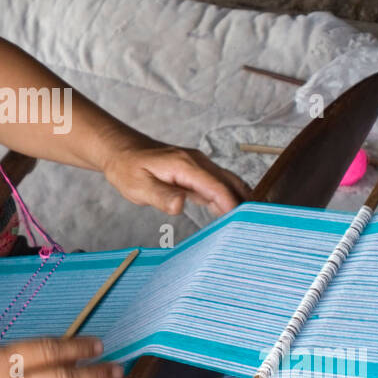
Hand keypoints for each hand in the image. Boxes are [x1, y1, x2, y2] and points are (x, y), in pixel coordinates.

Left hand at [102, 138, 252, 215]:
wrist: (120, 150)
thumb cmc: (127, 168)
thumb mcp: (137, 186)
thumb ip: (160, 196)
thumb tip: (180, 205)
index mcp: (186, 165)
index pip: (217, 187)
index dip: (232, 205)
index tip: (244, 223)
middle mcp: (197, 163)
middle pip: (230, 183)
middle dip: (245, 203)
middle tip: (257, 226)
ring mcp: (198, 166)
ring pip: (227, 183)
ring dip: (239, 201)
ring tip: (251, 224)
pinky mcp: (195, 173)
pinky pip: (217, 185)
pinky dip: (227, 198)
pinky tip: (233, 215)